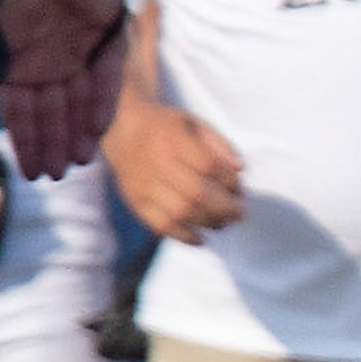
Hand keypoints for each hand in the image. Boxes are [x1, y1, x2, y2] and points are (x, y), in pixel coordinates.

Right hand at [0, 0, 124, 178]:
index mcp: (15, 60)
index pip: (22, 111)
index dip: (27, 141)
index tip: (30, 173)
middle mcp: (46, 59)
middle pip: (53, 112)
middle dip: (53, 144)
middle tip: (54, 176)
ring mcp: (77, 48)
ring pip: (80, 100)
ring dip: (78, 131)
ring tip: (77, 162)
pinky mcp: (106, 34)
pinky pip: (107, 75)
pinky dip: (103, 102)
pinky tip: (97, 130)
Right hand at [105, 90, 244, 243]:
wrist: (120, 130)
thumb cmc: (165, 127)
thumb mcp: (195, 123)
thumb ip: (219, 144)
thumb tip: (239, 169)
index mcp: (174, 139)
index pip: (208, 165)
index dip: (229, 181)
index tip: (238, 189)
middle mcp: (157, 163)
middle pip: (196, 193)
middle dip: (224, 207)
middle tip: (239, 213)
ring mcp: (144, 185)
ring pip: (180, 212)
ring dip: (208, 222)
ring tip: (223, 223)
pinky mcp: (135, 202)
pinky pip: (159, 225)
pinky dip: (183, 236)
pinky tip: (200, 238)